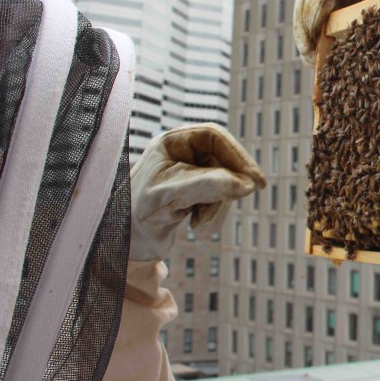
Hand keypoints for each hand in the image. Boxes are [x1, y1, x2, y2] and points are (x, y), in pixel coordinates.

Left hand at [130, 124, 265, 260]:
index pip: (215, 138)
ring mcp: (191, 173)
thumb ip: (207, 186)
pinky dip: (214, 214)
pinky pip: (219, 197)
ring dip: (218, 208)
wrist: (125, 243)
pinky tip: (197, 226)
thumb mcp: (171, 195)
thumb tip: (245, 185)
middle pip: (224, 162)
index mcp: (172, 142)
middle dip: (226, 189)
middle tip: (224, 208)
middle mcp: (183, 153)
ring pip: (225, 183)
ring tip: (200, 226)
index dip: (238, 157)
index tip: (255, 182)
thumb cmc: (137, 212)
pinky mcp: (195, 193)